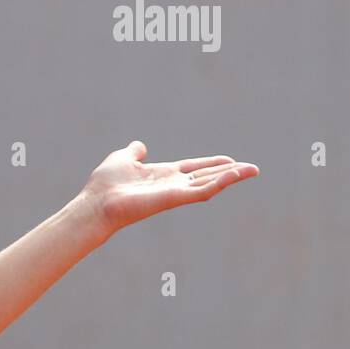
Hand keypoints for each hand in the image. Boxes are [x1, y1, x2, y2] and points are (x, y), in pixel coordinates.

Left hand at [79, 140, 259, 236]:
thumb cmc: (105, 185)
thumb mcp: (122, 159)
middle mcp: (172, 185)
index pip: (192, 168)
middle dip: (229, 172)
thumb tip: (140, 146)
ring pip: (209, 184)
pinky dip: (220, 183)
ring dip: (231, 177)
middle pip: (206, 176)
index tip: (230, 160)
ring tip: (252, 170)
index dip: (210, 163)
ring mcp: (175, 193)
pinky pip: (202, 190)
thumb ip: (133, 153)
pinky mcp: (175, 199)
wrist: (96, 203)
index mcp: (162, 175)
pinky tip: (235, 174)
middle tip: (253, 169)